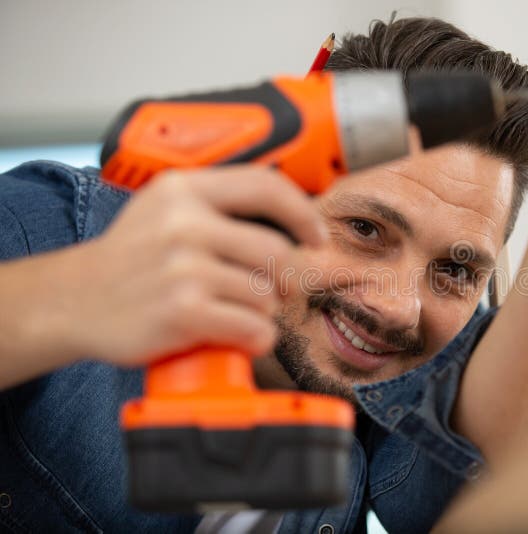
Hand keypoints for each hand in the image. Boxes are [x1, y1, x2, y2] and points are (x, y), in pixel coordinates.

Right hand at [67, 165, 326, 366]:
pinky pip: (253, 328)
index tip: (317, 238)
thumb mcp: (163, 210)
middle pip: (277, 252)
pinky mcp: (181, 311)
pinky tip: (238, 337)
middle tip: (280, 293)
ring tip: (238, 315)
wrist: (71, 302)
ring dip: (264, 313)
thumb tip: (290, 211)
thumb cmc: (128, 260)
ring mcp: (182, 267)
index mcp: (184, 190)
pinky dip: (256, 339)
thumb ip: (216, 203)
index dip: (303, 214)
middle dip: (288, 281)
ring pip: (266, 295)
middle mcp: (183, 222)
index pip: (266, 186)